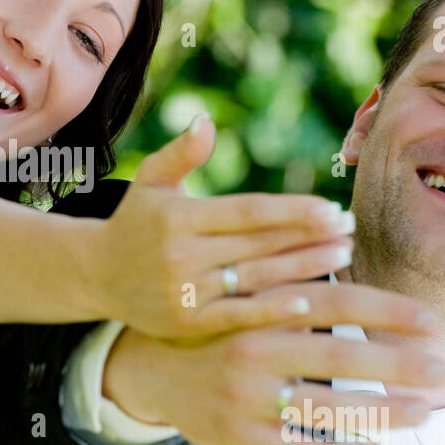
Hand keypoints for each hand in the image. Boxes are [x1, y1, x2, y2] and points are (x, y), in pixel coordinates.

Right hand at [95, 113, 356, 339]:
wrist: (95, 276)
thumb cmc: (134, 223)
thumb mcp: (150, 182)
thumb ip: (181, 153)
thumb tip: (206, 120)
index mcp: (178, 218)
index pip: (247, 212)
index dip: (292, 211)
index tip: (331, 208)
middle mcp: (181, 255)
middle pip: (259, 245)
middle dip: (309, 236)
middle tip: (350, 229)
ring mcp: (184, 292)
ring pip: (257, 279)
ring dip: (305, 267)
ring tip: (343, 254)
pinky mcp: (187, 324)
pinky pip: (240, 316)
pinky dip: (275, 309)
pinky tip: (311, 300)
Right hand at [101, 282, 444, 444]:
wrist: (147, 365)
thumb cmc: (214, 324)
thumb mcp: (243, 290)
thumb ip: (290, 276)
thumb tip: (348, 243)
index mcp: (258, 309)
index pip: (333, 303)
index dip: (384, 311)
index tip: (431, 321)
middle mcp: (251, 353)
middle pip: (336, 358)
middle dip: (396, 364)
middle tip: (443, 370)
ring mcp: (244, 400)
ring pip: (322, 411)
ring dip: (378, 412)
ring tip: (423, 412)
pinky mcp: (237, 438)